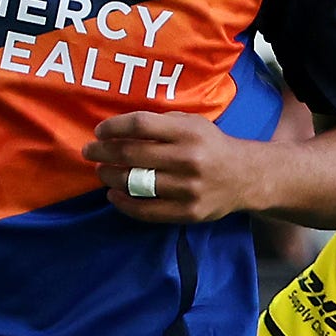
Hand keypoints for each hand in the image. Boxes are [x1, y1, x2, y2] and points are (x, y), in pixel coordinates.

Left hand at [87, 111, 263, 223]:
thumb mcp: (192, 124)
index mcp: (188, 132)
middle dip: (104, 152)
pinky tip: (114, 194)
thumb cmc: (211, 146)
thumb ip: (161, 124)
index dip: (114, 128)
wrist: (246, 177)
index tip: (99, 131)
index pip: (140, 126)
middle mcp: (188, 159)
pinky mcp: (188, 212)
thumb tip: (118, 129)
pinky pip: (147, 210)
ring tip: (101, 172)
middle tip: (90, 152)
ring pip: (136, 183)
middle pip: (133, 154)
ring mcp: (188, 189)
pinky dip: (124, 203)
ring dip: (111, 177)